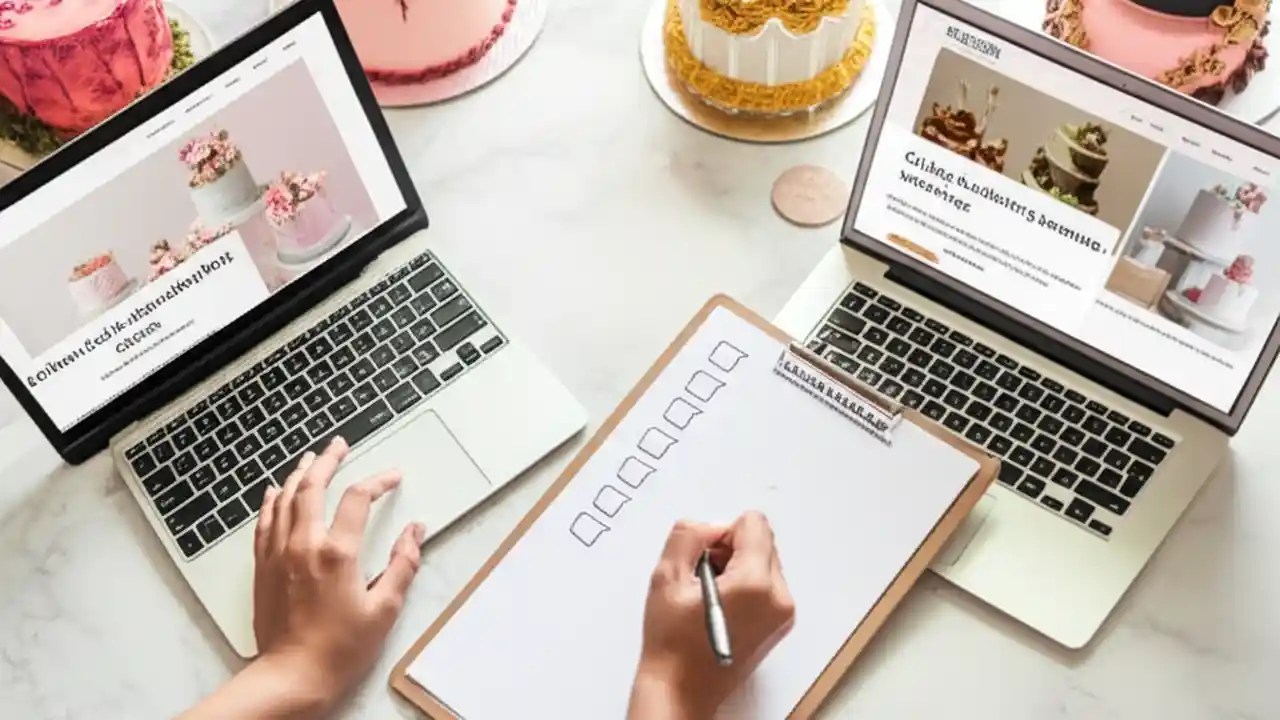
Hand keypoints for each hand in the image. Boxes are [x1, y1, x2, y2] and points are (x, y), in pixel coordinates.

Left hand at [252, 436, 424, 712]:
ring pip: (284, 497)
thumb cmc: (339, 648)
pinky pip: (265, 520)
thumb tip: (415, 532)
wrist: (293, 675)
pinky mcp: (263, 566)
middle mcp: (303, 544)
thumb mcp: (384, 608)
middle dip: (328, 460)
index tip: (391, 477)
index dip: (377, 481)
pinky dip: (272, 500)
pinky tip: (275, 491)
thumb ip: (403, 564)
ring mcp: (278, 553)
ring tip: (311, 459)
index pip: (358, 498)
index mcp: (337, 553)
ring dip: (299, 473)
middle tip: (340, 445)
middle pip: (311, 485)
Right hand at [628, 512, 794, 718]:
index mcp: (755, 584)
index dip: (722, 533)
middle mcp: (779, 598)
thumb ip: (688, 536)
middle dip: (732, 550)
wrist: (681, 690)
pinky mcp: (779, 625)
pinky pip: (767, 584)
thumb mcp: (666, 577)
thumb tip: (709, 527)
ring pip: (765, 561)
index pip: (754, 524)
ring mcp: (783, 614)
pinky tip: (721, 608)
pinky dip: (745, 587)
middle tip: (703, 580)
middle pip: (763, 542)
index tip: (704, 557)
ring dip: (738, 568)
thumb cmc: (673, 645)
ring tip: (710, 598)